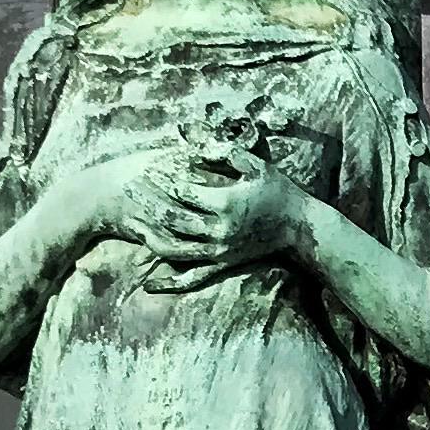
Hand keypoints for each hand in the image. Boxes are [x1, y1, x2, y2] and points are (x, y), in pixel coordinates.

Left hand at [118, 142, 309, 289]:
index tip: (147, 168)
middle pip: (173, 218)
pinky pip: (193, 278)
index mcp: (226, 204)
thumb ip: (226, 153)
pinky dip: (170, 283)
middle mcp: (220, 230)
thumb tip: (196, 145)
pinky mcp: (223, 265)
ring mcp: (220, 251)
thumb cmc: (279, 191)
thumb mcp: (257, 165)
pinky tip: (149, 284)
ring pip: (176, 248)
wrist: (300, 228)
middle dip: (149, 203)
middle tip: (129, 190)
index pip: (184, 191)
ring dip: (151, 236)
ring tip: (132, 223)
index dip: (163, 179)